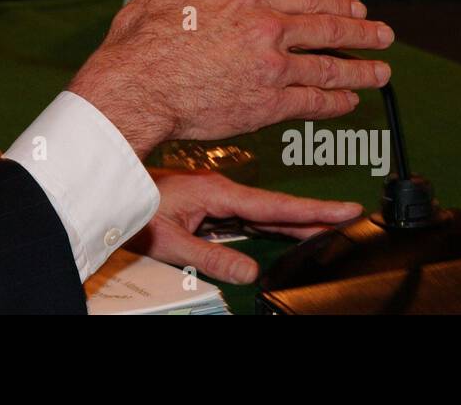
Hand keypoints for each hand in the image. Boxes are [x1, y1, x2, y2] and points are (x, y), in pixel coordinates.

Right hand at [68, 0, 393, 157]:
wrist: (136, 85)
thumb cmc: (146, 36)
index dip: (337, 4)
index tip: (355, 8)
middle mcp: (267, 30)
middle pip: (330, 31)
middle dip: (364, 33)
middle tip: (384, 36)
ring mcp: (271, 69)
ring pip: (330, 68)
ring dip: (362, 70)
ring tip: (381, 72)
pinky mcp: (267, 105)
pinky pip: (313, 103)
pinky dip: (336, 102)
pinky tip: (349, 102)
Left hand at [126, 167, 361, 283]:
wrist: (110, 187)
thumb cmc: (135, 211)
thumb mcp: (171, 242)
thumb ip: (212, 258)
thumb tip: (251, 272)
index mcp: (217, 193)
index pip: (275, 207)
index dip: (312, 210)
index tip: (344, 210)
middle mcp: (221, 190)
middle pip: (276, 208)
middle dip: (313, 213)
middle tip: (350, 217)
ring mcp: (215, 195)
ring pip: (263, 210)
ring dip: (294, 218)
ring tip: (327, 227)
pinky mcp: (208, 201)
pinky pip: (247, 213)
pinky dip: (270, 221)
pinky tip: (285, 230)